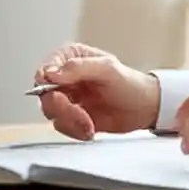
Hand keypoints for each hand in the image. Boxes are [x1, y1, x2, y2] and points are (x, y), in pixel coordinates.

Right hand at [33, 43, 160, 140]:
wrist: (144, 109)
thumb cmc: (130, 83)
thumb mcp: (107, 69)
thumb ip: (78, 68)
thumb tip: (51, 72)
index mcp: (71, 59)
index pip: (46, 68)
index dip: (45, 81)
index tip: (58, 92)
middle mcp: (65, 78)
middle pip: (44, 94)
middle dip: (62, 108)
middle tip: (79, 114)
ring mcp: (67, 98)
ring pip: (51, 113)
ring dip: (70, 121)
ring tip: (89, 123)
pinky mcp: (71, 117)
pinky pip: (61, 127)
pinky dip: (75, 131)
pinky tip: (90, 128)